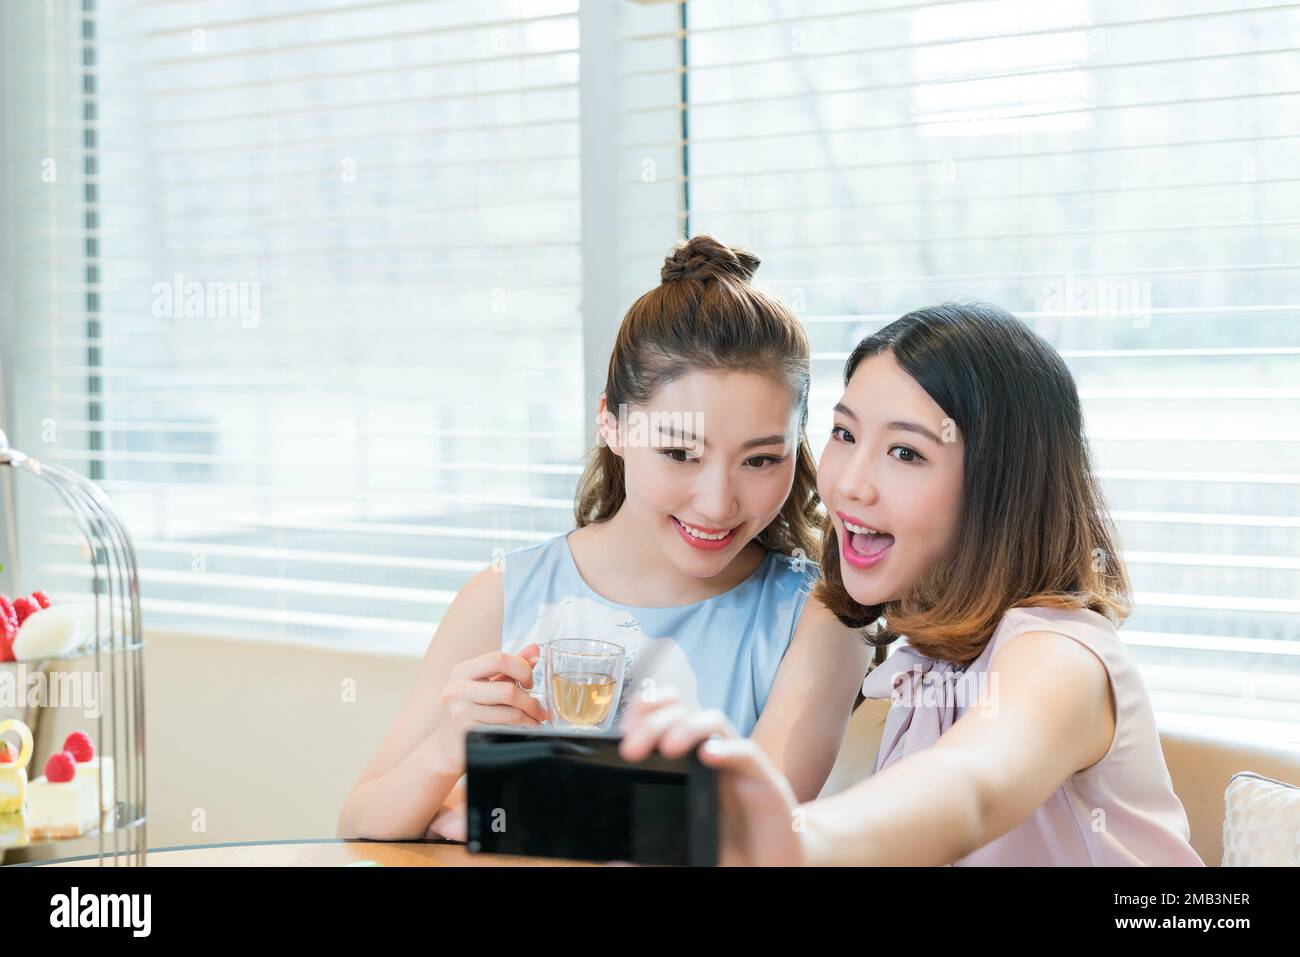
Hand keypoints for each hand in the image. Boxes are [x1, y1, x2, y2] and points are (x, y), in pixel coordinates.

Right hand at [430, 642, 546, 775]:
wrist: (448, 745)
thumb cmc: (470, 710)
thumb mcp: (486, 684)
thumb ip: (510, 666)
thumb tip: (535, 649)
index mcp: (462, 671)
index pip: (499, 659)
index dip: (522, 669)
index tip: (529, 682)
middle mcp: (456, 690)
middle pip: (509, 690)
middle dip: (531, 702)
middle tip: (539, 710)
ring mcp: (459, 714)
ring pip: (510, 714)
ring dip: (529, 719)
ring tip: (534, 722)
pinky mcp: (467, 735)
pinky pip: (505, 731)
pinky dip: (519, 731)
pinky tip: (522, 732)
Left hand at [617, 692, 806, 865]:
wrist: (776, 865)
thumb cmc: (730, 850)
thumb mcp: (683, 853)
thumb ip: (651, 858)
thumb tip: (611, 865)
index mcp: (691, 764)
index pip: (667, 717)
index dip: (644, 712)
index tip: (622, 730)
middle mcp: (715, 755)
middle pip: (684, 714)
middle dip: (655, 722)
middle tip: (632, 750)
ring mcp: (740, 765)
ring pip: (714, 722)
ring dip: (687, 727)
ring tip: (669, 747)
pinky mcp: (767, 782)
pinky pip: (747, 753)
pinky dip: (728, 749)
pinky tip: (709, 755)